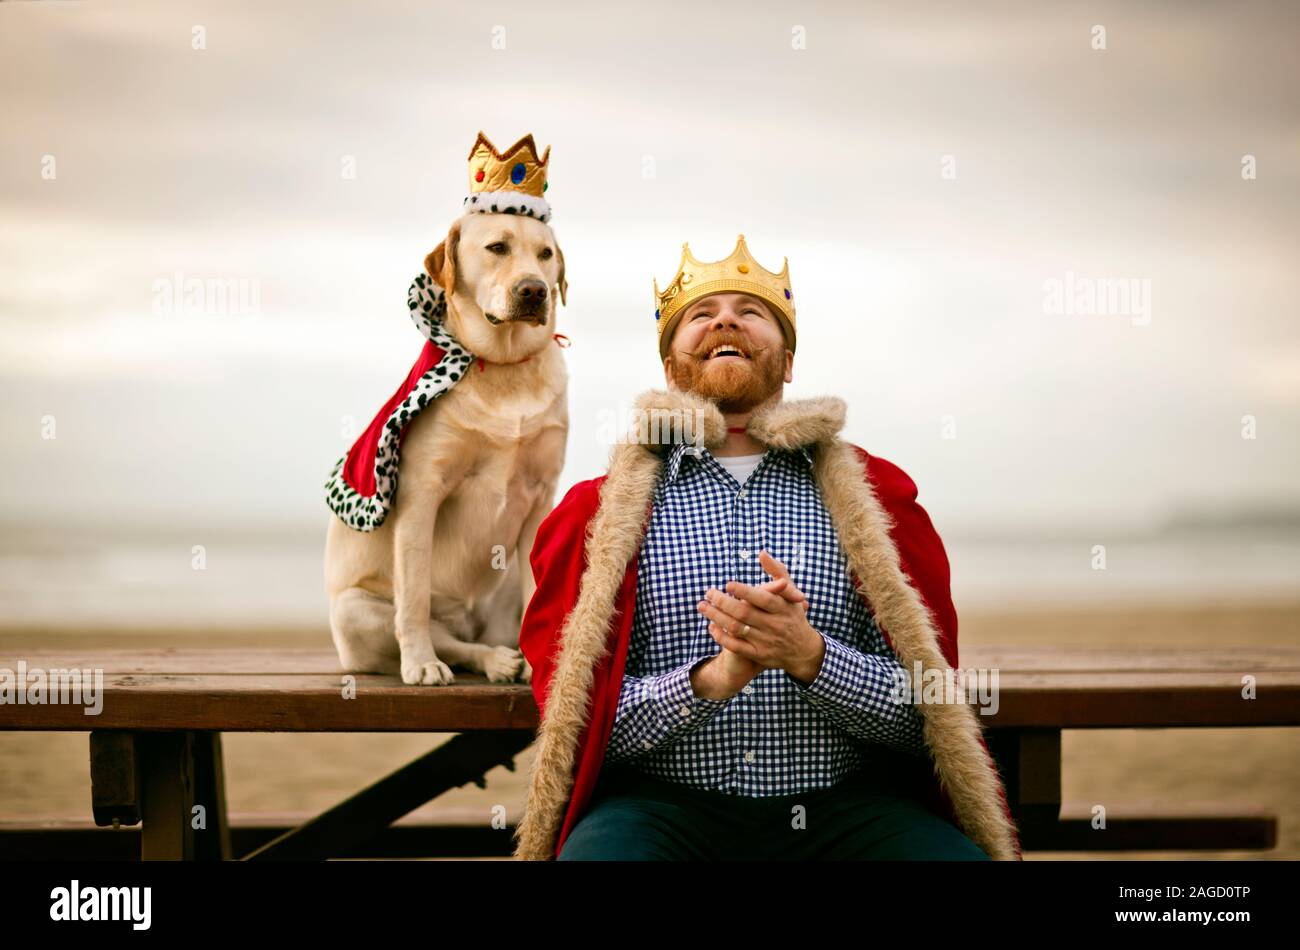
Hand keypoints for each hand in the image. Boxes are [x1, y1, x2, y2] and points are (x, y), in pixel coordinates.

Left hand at [695, 552, 825, 683]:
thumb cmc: (792, 615)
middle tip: (708, 593)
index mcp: (783, 607)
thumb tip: (761, 552)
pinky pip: (736, 647)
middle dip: (722, 602)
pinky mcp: (759, 655)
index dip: (744, 591)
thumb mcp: (791, 593)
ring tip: (703, 606)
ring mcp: (766, 641)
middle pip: (744, 613)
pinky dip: (722, 637)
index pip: (762, 598)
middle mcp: (775, 625)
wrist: (803, 650)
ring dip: (716, 617)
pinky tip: (711, 626)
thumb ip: (777, 571)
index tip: (727, 584)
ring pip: (737, 628)